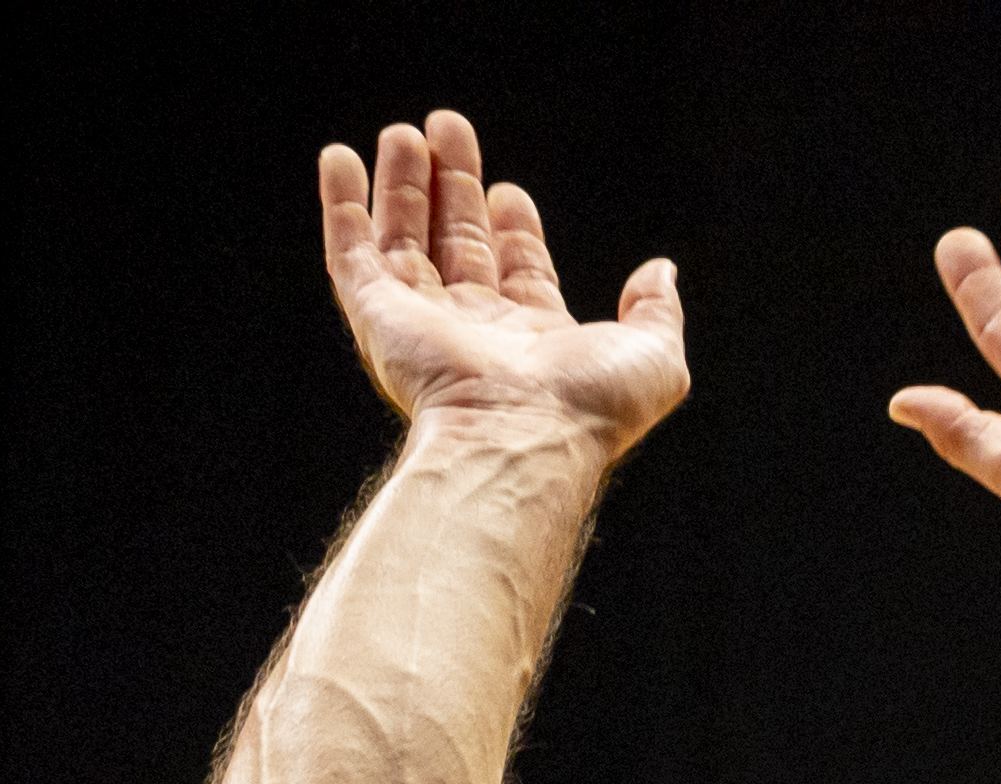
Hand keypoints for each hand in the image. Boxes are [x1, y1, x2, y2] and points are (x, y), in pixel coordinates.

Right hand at [315, 114, 686, 456]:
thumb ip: (657, 312)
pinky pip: (351, 248)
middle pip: (459, 241)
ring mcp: (422, 320)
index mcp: (535, 339)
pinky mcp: (377, 314)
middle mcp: (475, 328)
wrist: (521, 436)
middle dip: (452, 186)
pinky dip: (342, 202)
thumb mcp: (654, 357)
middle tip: (448, 130)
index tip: (509, 191)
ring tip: (404, 132)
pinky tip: (340, 158)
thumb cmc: (589, 408)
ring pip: (405, 237)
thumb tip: (661, 272)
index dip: (514, 227)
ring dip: (403, 183)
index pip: (518, 268)